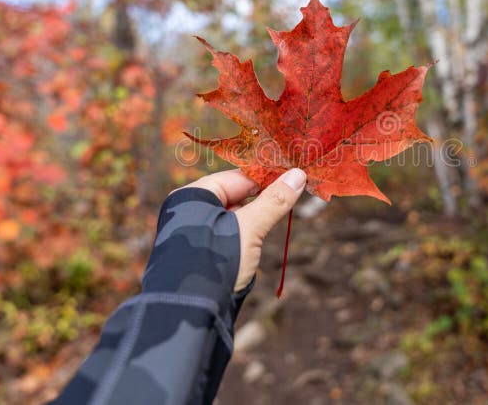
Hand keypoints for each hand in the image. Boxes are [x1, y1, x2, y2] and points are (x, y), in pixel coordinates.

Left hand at [173, 168, 306, 291]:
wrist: (192, 312)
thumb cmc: (218, 260)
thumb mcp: (250, 227)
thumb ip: (274, 200)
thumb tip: (298, 174)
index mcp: (193, 195)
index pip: (237, 177)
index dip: (267, 178)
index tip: (294, 179)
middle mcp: (188, 210)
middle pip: (235, 196)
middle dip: (263, 201)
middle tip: (291, 200)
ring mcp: (192, 232)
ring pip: (232, 217)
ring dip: (254, 220)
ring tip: (272, 226)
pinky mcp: (198, 252)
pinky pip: (226, 235)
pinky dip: (243, 236)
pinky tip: (254, 246)